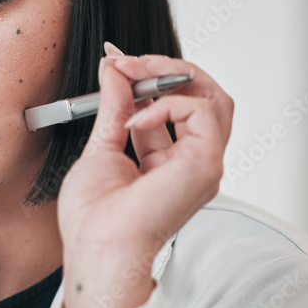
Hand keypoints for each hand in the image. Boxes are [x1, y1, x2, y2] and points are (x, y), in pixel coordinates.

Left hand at [58, 42, 232, 307]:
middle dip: (166, 68)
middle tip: (127, 61)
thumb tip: (114, 69)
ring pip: (214, 98)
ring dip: (171, 74)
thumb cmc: (93, 217)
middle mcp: (192, 161)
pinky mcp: (205, 165)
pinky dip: (168, 103)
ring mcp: (203, 164)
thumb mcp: (101, 146)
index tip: (118, 61)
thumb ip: (114, 107)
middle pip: (205, 96)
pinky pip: (202, 111)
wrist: (95, 246)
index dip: (150, 77)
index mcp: (169, 161)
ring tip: (133, 74)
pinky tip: (136, 119)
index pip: (176, 105)